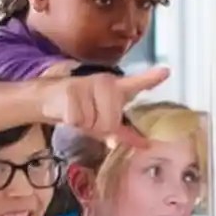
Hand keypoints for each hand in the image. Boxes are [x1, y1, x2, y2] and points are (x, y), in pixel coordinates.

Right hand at [37, 66, 169, 144]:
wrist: (49, 98)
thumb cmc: (81, 108)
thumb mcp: (103, 120)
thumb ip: (124, 131)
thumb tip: (143, 144)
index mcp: (115, 88)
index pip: (137, 83)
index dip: (151, 79)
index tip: (167, 71)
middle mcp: (105, 83)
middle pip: (111, 122)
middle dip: (99, 127)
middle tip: (89, 117)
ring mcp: (88, 85)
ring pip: (94, 123)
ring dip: (84, 124)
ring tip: (78, 111)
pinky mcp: (72, 92)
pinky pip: (78, 121)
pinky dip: (72, 122)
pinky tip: (67, 111)